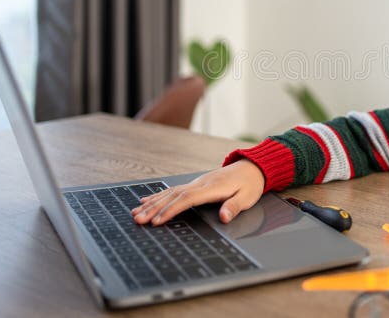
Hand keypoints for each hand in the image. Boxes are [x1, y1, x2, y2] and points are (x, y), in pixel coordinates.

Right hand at [131, 160, 264, 225]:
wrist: (252, 167)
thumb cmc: (250, 184)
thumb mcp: (247, 198)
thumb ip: (234, 207)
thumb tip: (224, 217)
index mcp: (212, 188)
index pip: (187, 200)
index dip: (171, 210)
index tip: (157, 221)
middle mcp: (200, 184)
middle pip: (173, 196)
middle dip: (154, 209)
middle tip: (138, 220)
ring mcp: (196, 183)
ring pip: (170, 193)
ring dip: (152, 204)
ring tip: (136, 213)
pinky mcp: (195, 184)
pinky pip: (173, 190)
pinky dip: (158, 196)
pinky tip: (146, 201)